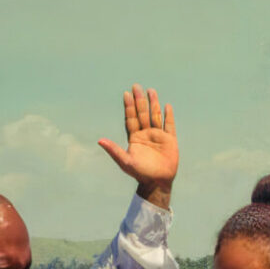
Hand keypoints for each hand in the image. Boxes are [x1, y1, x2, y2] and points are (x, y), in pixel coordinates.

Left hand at [97, 84, 176, 202]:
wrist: (157, 182)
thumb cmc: (140, 173)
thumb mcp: (125, 161)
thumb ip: (114, 150)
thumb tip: (99, 140)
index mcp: (135, 138)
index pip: (131, 118)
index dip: (128, 106)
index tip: (126, 94)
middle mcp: (146, 134)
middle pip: (142, 113)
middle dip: (139, 100)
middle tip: (136, 86)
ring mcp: (158, 136)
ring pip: (155, 116)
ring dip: (153, 103)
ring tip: (151, 90)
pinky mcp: (170, 140)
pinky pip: (169, 125)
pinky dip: (168, 116)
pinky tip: (167, 106)